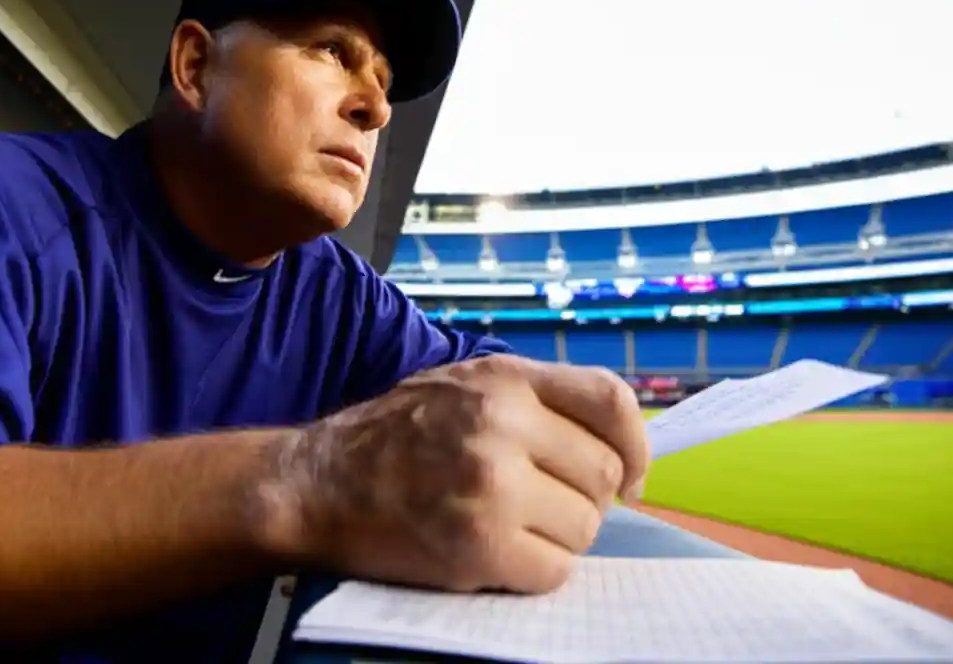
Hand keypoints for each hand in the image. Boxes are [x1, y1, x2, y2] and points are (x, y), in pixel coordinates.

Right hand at [266, 354, 649, 593]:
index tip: (633, 476)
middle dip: (583, 500)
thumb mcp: (460, 385)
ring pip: (584, 528)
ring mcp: (491, 485)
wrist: (315, 485)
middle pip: (604, 475)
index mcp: (503, 379)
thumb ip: (531, 400)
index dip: (637, 444)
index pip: (611, 400)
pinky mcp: (478, 545)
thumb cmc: (389, 438)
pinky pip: (552, 571)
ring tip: (509, 529)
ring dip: (556, 538)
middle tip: (541, 507)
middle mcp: (502, 423)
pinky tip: (495, 557)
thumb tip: (611, 439)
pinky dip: (532, 573)